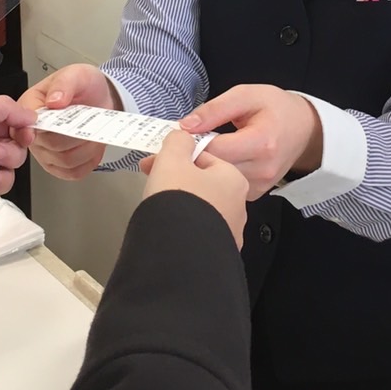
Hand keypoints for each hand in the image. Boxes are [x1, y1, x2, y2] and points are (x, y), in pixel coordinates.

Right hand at [15, 63, 120, 180]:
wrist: (100, 99)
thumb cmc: (84, 86)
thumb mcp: (77, 74)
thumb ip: (64, 84)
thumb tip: (54, 101)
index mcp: (29, 107)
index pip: (27, 126)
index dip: (42, 130)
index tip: (58, 126)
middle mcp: (32, 132)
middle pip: (51, 145)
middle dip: (76, 135)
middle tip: (87, 122)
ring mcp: (44, 151)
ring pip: (65, 161)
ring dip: (86, 148)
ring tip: (91, 132)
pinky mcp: (59, 165)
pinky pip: (72, 172)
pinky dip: (88, 161)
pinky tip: (91, 146)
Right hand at [139, 132, 248, 249]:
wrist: (177, 253)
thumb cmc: (179, 202)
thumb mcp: (173, 159)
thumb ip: (178, 141)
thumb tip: (182, 137)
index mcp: (234, 179)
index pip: (204, 158)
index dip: (176, 156)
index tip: (156, 161)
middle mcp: (238, 206)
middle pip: (201, 182)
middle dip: (176, 179)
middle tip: (152, 180)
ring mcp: (229, 232)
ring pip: (199, 207)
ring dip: (179, 202)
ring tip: (157, 206)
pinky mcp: (216, 252)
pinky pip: (198, 230)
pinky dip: (183, 224)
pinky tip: (169, 226)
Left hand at [181, 84, 320, 198]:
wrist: (304, 128)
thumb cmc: (276, 108)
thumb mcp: (245, 95)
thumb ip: (215, 109)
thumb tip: (186, 125)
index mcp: (261, 142)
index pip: (215, 151)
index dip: (193, 142)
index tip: (184, 134)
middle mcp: (263, 169)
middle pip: (214, 170)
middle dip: (195, 157)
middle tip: (188, 144)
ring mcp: (261, 184)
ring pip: (218, 183)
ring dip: (204, 169)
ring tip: (204, 152)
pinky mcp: (257, 193)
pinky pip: (227, 190)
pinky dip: (217, 177)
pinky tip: (217, 163)